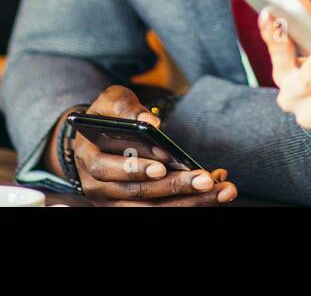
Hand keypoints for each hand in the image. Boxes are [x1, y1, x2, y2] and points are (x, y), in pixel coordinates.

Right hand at [72, 85, 236, 205]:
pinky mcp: (135, 207)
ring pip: (154, 208)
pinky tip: (215, 191)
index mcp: (89, 159)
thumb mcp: (109, 102)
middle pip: (138, 193)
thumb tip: (151, 124)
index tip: (163, 166)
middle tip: (205, 179)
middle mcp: (99, 188)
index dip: (134, 168)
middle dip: (175, 187)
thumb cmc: (107, 117)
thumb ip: (124, 106)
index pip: (108, 169)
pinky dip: (192, 202)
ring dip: (190, 201)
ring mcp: (116, 203)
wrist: (97, 138)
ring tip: (221, 190)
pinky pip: (164, 209)